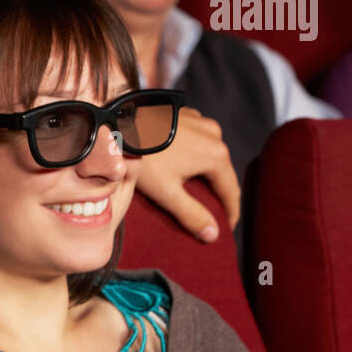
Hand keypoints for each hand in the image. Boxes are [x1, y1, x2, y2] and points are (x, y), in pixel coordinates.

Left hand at [136, 107, 239, 241]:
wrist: (119, 121)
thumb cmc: (142, 158)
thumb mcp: (166, 192)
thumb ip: (191, 215)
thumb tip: (213, 236)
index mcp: (216, 155)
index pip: (231, 191)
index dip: (230, 214)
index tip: (227, 230)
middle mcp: (214, 134)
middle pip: (222, 172)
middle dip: (218, 195)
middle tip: (213, 215)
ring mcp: (200, 122)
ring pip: (210, 155)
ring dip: (206, 174)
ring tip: (197, 193)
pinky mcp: (185, 115)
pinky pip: (197, 141)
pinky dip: (195, 156)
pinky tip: (182, 167)